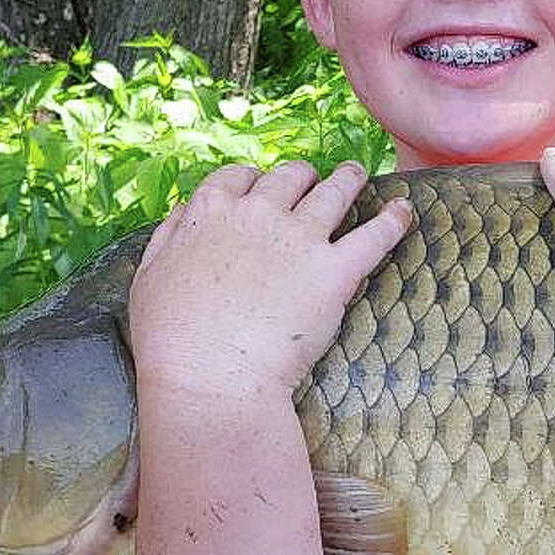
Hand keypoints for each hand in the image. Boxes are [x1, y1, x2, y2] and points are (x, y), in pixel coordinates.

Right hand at [128, 160, 411, 402]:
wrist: (210, 380)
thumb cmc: (169, 342)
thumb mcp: (149, 277)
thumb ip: (168, 237)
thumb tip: (186, 212)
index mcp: (210, 213)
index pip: (239, 177)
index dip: (255, 180)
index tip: (263, 188)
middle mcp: (258, 214)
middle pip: (289, 177)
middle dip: (302, 177)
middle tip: (314, 183)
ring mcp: (300, 239)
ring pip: (335, 191)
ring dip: (348, 179)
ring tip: (358, 175)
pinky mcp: (335, 271)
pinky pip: (376, 234)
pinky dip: (394, 219)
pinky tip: (405, 211)